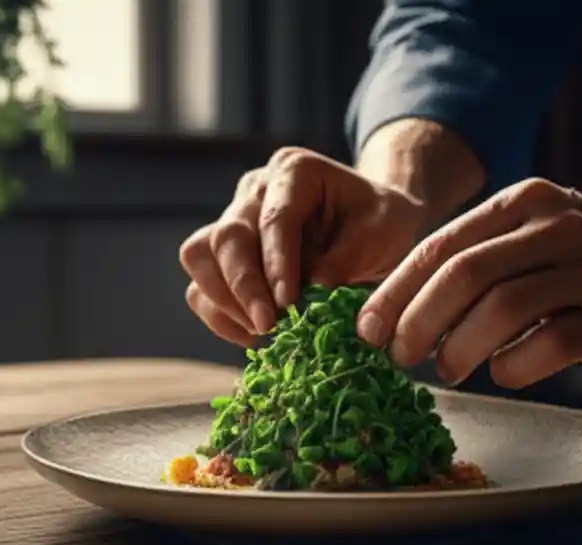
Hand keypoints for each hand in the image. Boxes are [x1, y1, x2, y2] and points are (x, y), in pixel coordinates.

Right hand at [179, 147, 427, 345]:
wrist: (374, 225)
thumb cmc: (381, 223)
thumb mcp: (382, 233)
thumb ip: (345, 260)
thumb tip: (308, 296)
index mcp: (295, 171)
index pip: (274, 218)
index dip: (276, 263)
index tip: (288, 303)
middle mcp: (255, 189)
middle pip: (227, 236)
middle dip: (244, 286)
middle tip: (269, 325)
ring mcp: (234, 218)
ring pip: (200, 256)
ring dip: (224, 300)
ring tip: (261, 330)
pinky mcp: (224, 253)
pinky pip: (201, 285)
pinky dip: (219, 315)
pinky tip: (251, 336)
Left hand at [356, 178, 581, 388]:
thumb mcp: (538, 231)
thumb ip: (481, 257)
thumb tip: (403, 308)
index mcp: (525, 203)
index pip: (441, 246)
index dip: (395, 291)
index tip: (367, 328)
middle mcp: (555, 228)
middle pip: (464, 275)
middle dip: (417, 321)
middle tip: (397, 355)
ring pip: (502, 309)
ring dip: (459, 348)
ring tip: (445, 369)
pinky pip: (548, 345)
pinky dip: (512, 366)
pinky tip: (501, 373)